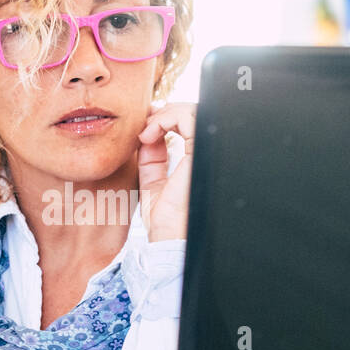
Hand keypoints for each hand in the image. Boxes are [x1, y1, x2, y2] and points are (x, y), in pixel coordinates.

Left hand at [137, 100, 194, 242]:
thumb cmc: (163, 220)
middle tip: (144, 126)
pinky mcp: (200, 153)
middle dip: (164, 114)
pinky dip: (165, 118)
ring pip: (192, 111)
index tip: (145, 130)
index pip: (187, 127)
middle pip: (192, 115)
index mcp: (196, 162)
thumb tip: (147, 134)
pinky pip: (188, 119)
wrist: (169, 238)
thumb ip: (152, 159)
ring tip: (146, 131)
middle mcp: (204, 155)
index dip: (166, 120)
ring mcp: (204, 153)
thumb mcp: (152, 183)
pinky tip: (148, 134)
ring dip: (163, 115)